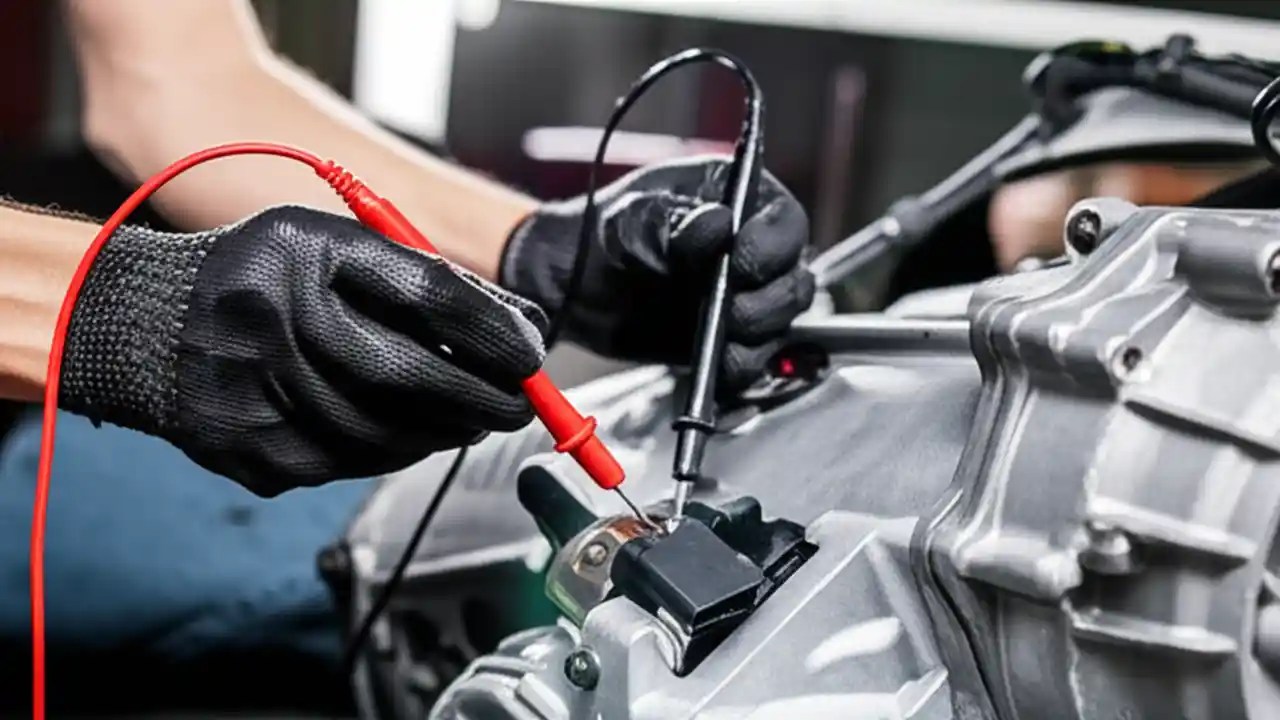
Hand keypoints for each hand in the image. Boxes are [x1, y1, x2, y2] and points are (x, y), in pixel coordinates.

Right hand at [59, 206, 546, 495]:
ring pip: (387, 435)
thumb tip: (523, 329)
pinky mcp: (247, 450)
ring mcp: (255, 392)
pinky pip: (350, 466)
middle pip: (411, 376)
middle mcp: (275, 320)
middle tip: (516, 405)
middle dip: (483, 398)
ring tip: (461, 416)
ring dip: (441, 431)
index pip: (428, 295)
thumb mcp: (336, 246)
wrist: (144, 324)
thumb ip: (426, 279)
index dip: (495, 331)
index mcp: (306, 253)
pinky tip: (397, 430)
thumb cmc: (266, 277)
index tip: (532, 355)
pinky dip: (389, 451)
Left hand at [501, 156, 813, 390]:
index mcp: (737, 200)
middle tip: (730, 313)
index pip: (785, 221)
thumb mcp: (627, 219)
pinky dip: (741, 368)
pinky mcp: (729, 338)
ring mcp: (743, 296)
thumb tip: (717, 226)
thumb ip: (669, 221)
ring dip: (757, 339)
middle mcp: (751, 248)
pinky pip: (755, 359)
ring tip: (718, 342)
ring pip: (781, 323)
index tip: (740, 265)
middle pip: (794, 279)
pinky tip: (716, 367)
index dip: (773, 246)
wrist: (573, 286)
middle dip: (768, 303)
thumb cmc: (600, 234)